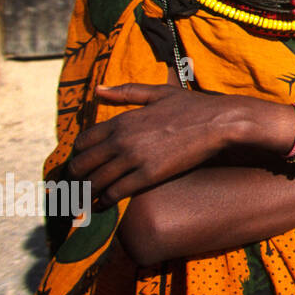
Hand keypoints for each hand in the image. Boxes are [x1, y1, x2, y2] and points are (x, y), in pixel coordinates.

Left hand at [68, 83, 256, 206]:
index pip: (83, 141)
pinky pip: (115, 193)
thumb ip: (126, 92)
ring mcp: (134, 159)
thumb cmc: (192, 106)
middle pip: (82, 164)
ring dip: (86, 193)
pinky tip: (103, 204)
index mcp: (122, 120)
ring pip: (95, 182)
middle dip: (76, 178)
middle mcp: (121, 139)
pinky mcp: (148, 176)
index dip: (78, 155)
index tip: (82, 163)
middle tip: (77, 186)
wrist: (219, 123)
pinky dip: (105, 201)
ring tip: (85, 200)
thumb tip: (98, 89)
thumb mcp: (158, 93)